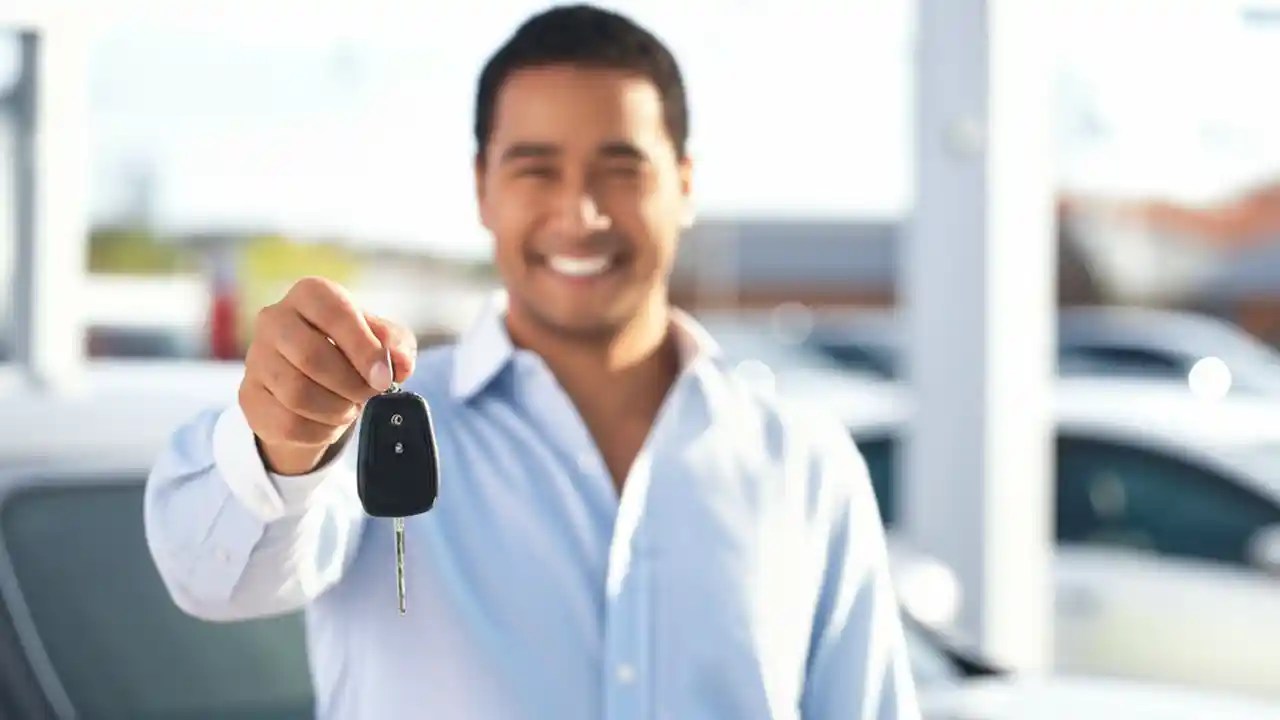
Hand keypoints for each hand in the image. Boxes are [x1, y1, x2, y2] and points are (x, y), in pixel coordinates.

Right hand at [239, 276, 416, 474]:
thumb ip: (396, 344)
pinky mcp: (249, 396)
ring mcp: (256, 358)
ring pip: (297, 393)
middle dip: (351, 384)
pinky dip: (319, 430)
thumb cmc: (351, 353)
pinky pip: (287, 422)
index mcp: (310, 294)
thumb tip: (398, 364)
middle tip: (368, 394)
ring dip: (336, 409)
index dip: (364, 348)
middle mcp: (274, 319)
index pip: (334, 312)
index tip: (384, 377)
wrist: (314, 385)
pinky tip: (328, 422)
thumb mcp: (382, 341)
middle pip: (311, 356)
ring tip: (350, 406)